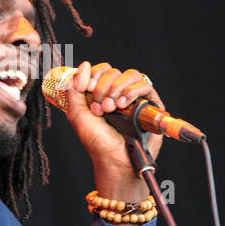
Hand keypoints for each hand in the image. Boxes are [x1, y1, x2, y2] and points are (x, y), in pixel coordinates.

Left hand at [61, 62, 163, 201]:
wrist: (115, 160)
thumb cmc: (97, 142)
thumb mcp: (77, 115)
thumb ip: (74, 89)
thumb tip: (84, 64)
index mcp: (101, 93)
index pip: (101, 70)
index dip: (94, 75)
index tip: (88, 89)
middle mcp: (119, 93)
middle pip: (114, 71)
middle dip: (103, 87)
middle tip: (100, 107)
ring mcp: (135, 98)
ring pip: (131, 75)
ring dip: (118, 88)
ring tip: (112, 107)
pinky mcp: (150, 105)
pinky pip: (145, 86)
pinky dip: (132, 92)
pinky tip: (123, 105)